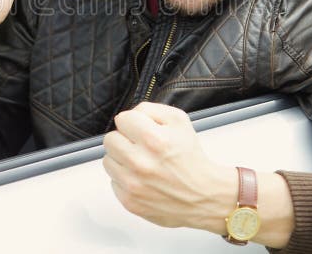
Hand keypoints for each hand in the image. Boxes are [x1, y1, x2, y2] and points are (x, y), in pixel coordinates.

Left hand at [102, 102, 235, 232]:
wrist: (203, 195)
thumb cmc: (190, 158)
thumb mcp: (179, 121)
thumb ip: (150, 109)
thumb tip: (130, 114)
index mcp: (154, 140)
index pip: (122, 119)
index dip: (133, 122)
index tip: (142, 130)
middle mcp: (140, 163)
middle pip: (110, 139)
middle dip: (124, 139)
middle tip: (140, 146)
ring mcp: (133, 184)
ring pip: (108, 160)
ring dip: (122, 159)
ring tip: (142, 163)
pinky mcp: (129, 202)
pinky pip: (113, 181)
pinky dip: (125, 179)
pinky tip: (142, 178)